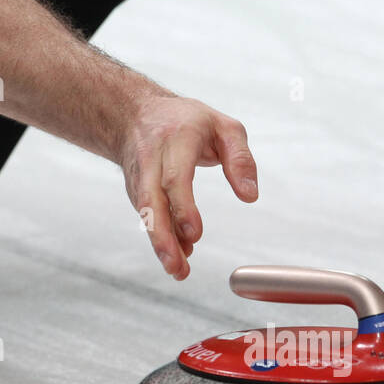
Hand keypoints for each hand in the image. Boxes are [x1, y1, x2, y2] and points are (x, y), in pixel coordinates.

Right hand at [119, 95, 258, 279]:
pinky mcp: (136, 192)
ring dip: (161, 245)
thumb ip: (241, 158)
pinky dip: (162, 238)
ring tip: (178, 271)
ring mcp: (139, 178)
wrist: (133, 113)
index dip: (182, 208)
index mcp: (176, 140)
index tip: (195, 234)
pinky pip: (148, 219)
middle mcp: (151, 160)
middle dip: (162, 237)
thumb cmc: (184, 121)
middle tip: (176, 266)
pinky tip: (179, 255)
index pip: (175, 178)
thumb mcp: (223, 126)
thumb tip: (250, 195)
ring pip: (146, 216)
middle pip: (151, 202)